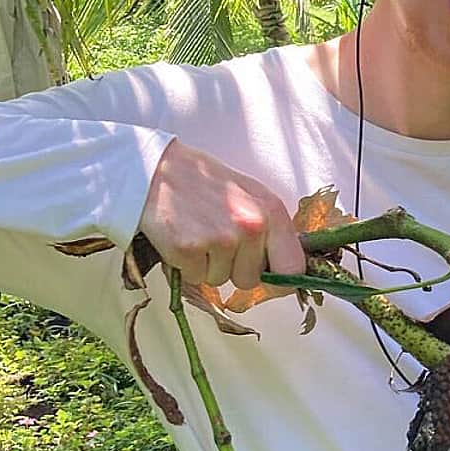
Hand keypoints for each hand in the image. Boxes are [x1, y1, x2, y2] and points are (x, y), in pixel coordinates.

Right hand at [139, 140, 304, 289]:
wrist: (156, 169)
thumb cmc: (203, 181)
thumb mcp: (250, 195)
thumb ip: (271, 228)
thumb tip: (286, 266)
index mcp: (272, 211)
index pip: (293, 267)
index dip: (280, 281)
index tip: (269, 281)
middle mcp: (251, 225)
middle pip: (250, 280)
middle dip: (233, 267)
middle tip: (216, 237)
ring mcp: (220, 238)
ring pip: (219, 280)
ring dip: (207, 264)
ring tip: (197, 231)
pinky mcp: (188, 249)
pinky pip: (194, 277)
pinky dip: (185, 264)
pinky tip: (181, 235)